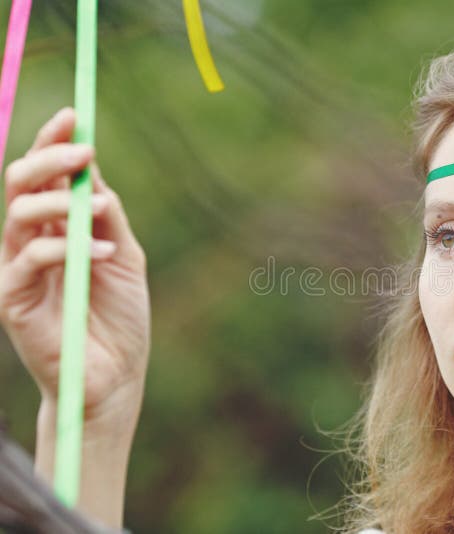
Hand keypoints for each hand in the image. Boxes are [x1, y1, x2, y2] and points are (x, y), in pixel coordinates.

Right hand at [0, 107, 150, 426]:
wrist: (116, 375)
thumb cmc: (120, 317)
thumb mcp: (124, 257)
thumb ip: (107, 218)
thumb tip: (96, 176)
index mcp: (56, 229)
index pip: (44, 177)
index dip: (53, 143)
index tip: (74, 116)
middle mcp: (30, 243)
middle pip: (20, 185)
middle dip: (50, 159)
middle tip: (83, 153)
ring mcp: (18, 270)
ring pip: (18, 215)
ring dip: (59, 201)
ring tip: (96, 207)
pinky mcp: (13, 300)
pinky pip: (28, 260)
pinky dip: (67, 247)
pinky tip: (102, 253)